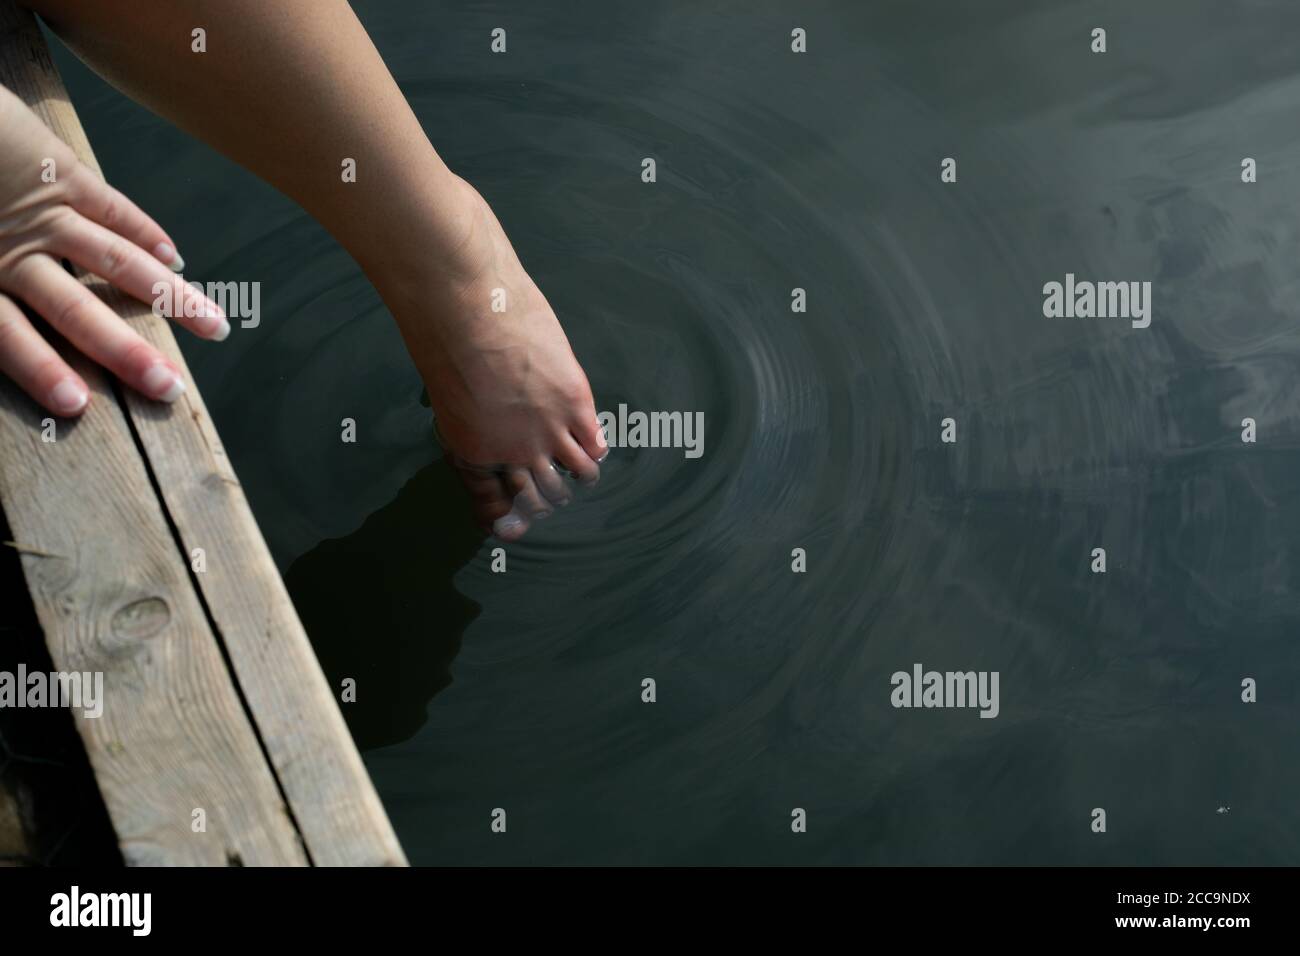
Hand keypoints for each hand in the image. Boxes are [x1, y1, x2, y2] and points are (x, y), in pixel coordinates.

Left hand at [0, 85, 227, 415]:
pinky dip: (145, 232)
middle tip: (169, 389)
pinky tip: (175, 259)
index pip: (11, 335)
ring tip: (213, 327)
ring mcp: (43, 209)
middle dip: (125, 352)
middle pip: (77, 311)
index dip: (43, 371)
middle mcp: (12, 250)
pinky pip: (112, 206)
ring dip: (166, 297)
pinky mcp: (60, 170)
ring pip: (113, 262)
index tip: (78, 409)